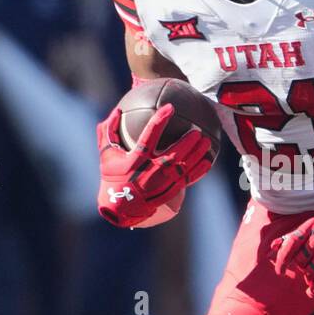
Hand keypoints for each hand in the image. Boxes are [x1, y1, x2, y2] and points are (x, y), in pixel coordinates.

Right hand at [97, 102, 211, 228]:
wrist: (118, 207)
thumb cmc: (111, 176)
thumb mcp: (105, 154)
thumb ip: (108, 132)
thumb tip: (117, 110)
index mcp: (134, 161)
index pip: (148, 137)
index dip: (159, 121)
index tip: (170, 107)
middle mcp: (148, 173)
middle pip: (172, 155)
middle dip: (186, 142)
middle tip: (196, 130)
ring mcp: (160, 185)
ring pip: (182, 168)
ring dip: (196, 154)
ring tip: (206, 141)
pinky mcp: (168, 193)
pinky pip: (186, 181)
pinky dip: (198, 172)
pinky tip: (207, 162)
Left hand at [271, 207, 313, 295]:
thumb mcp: (311, 234)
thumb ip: (291, 240)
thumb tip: (270, 248)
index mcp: (312, 225)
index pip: (291, 243)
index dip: (282, 259)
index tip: (279, 271)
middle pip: (301, 260)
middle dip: (302, 268)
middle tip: (310, 268)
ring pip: (312, 271)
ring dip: (311, 278)